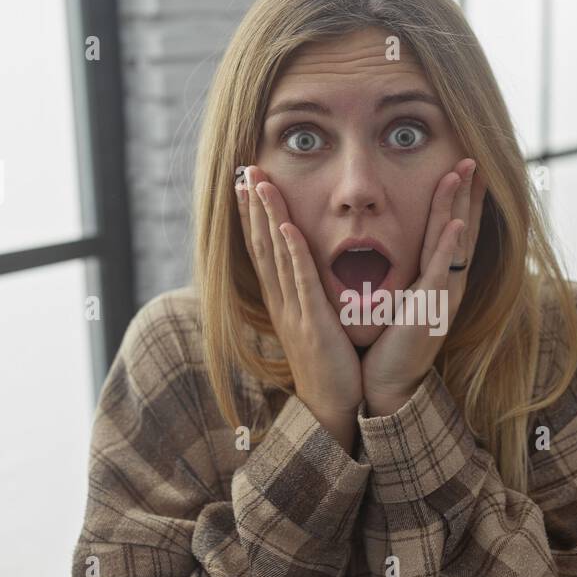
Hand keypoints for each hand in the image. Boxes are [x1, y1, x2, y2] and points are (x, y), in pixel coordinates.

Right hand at [237, 165, 361, 451]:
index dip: (253, 215)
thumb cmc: (329, 365)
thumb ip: (310, 296)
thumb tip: (308, 273)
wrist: (331, 406)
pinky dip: (292, 253)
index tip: (247, 183)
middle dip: (253, 206)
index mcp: (283, 299)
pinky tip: (286, 228)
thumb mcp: (314, 322)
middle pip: (261, 244)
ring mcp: (294, 311)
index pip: (263, 248)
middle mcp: (282, 301)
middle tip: (245, 170)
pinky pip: (301, 282)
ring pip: (277, 255)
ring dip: (267, 218)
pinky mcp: (312, 323)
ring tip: (260, 184)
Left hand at [361, 157, 485, 416]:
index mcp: (439, 278)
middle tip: (471, 154)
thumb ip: (403, 273)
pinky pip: (441, 272)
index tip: (463, 164)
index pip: (453, 227)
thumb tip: (391, 246)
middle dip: (466, 189)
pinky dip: (449, 247)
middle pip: (461, 225)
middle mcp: (447, 283)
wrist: (389, 384)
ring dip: (458, 204)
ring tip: (463, 172)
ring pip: (454, 240)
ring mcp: (442, 295)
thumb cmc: (392, 344)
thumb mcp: (400, 299)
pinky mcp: (430, 309)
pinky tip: (457, 224)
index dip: (459, 196)